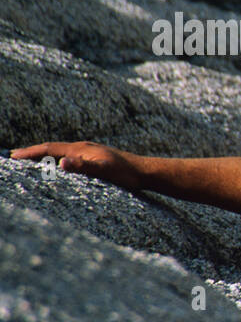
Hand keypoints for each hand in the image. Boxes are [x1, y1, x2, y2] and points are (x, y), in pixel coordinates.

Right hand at [9, 141, 142, 189]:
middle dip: (33, 152)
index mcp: (81, 149)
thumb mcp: (105, 171)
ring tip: (30, 161)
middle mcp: (84, 148)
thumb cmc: (127, 173)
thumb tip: (61, 163)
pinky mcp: (95, 159)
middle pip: (52, 148)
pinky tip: (57, 166)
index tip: (13, 156)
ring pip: (60, 152)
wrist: (146, 172)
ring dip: (44, 155)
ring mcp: (90, 152)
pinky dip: (57, 159)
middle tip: (15, 157)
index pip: (50, 148)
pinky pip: (69, 157)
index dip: (30, 152)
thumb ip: (84, 167)